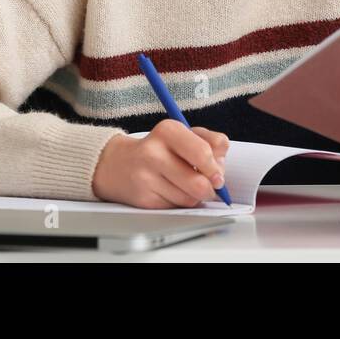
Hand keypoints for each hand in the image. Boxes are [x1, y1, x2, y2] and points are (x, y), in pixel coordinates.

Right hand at [92, 120, 229, 208]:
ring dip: (195, 197)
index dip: (216, 167)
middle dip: (210, 188)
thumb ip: (209, 141)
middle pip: (198, 182)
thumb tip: (222, 159)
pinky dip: (180, 203)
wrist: (117, 164)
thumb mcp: (183, 135)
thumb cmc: (158, 148)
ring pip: (189, 198)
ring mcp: (146, 177)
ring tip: (188, 186)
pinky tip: (172, 192)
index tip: (217, 173)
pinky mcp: (144, 199)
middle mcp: (154, 152)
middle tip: (210, 186)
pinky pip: (176, 207)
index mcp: (168, 130)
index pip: (203, 152)